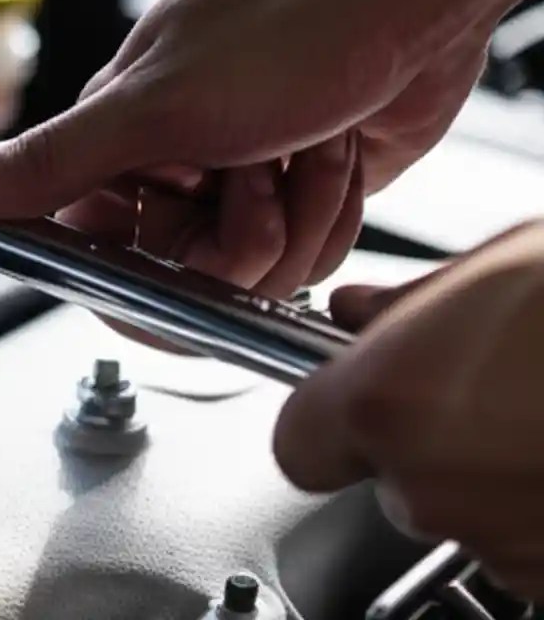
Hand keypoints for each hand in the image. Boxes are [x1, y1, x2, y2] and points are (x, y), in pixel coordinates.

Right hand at [0, 0, 543, 303]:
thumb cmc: (291, 24)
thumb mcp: (155, 107)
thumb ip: (48, 162)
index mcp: (115, 143)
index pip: (95, 258)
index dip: (143, 280)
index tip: (180, 262)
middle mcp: (173, 167)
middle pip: (182, 277)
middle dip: (238, 239)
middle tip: (255, 174)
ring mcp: (239, 182)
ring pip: (254, 276)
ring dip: (299, 217)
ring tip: (303, 148)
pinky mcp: (301, 195)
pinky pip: (308, 258)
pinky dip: (335, 212)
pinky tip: (337, 155)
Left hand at [274, 220, 543, 598]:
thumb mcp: (496, 270)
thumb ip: (407, 307)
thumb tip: (358, 316)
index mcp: (387, 402)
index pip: (297, 441)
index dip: (328, 419)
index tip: (354, 398)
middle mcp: (431, 484)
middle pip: (383, 481)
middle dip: (418, 440)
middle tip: (480, 388)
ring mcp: (500, 539)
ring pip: (456, 514)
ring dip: (485, 475)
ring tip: (543, 412)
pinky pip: (522, 546)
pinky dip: (538, 506)